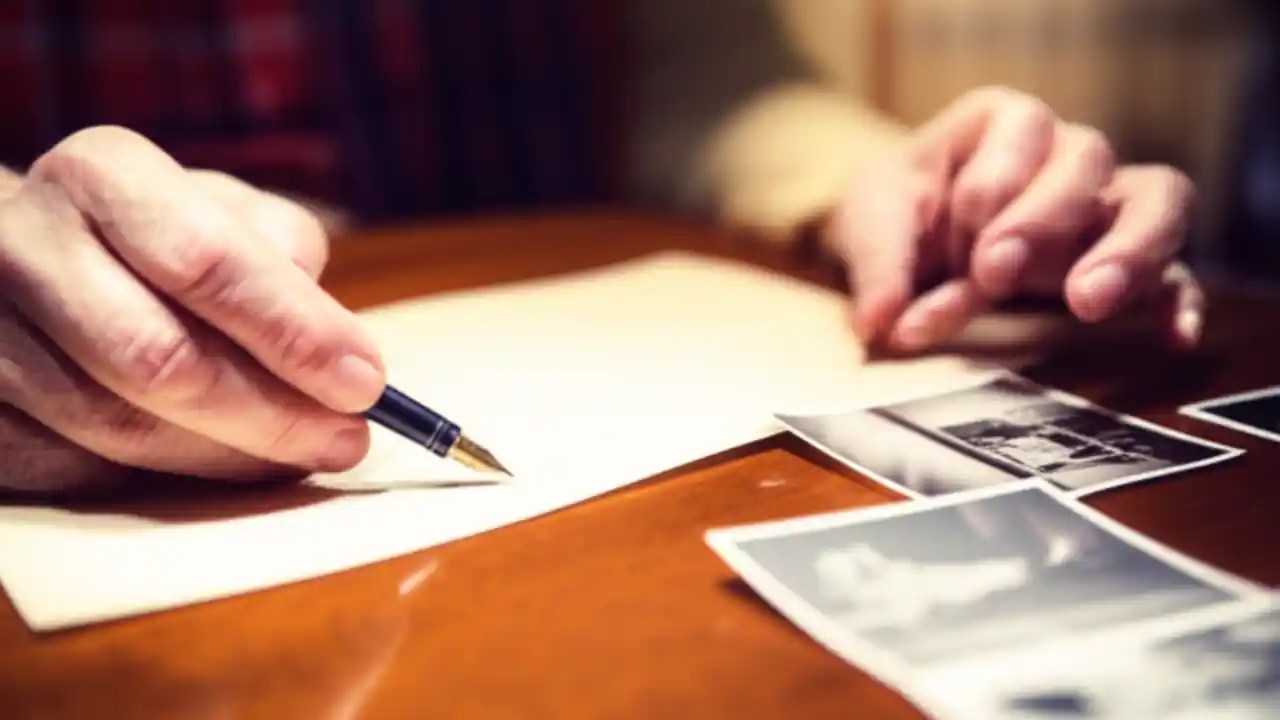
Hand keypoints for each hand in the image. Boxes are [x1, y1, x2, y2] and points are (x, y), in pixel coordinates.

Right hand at [0, 126, 383, 493]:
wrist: (28, 254)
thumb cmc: (159, 235)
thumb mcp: (228, 212)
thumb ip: (287, 265)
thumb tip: (340, 356)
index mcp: (104, 175)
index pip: (207, 262)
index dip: (293, 332)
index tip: (365, 384)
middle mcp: (22, 242)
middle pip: (157, 359)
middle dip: (269, 415)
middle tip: (346, 440)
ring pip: (114, 428)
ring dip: (225, 458)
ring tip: (297, 457)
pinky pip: (72, 469)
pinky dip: (157, 480)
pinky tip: (212, 465)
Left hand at [830, 87, 1201, 351]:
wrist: (905, 243)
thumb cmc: (898, 212)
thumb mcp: (871, 221)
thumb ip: (878, 264)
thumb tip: (881, 322)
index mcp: (1005, 122)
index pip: (1022, 134)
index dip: (985, 192)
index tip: (950, 245)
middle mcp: (1065, 155)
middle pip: (1089, 159)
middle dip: (1043, 218)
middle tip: (995, 273)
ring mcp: (1103, 210)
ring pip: (1155, 201)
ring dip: (1127, 251)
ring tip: (1087, 302)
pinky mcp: (1121, 268)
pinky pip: (1175, 274)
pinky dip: (1176, 301)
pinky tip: (1171, 334)